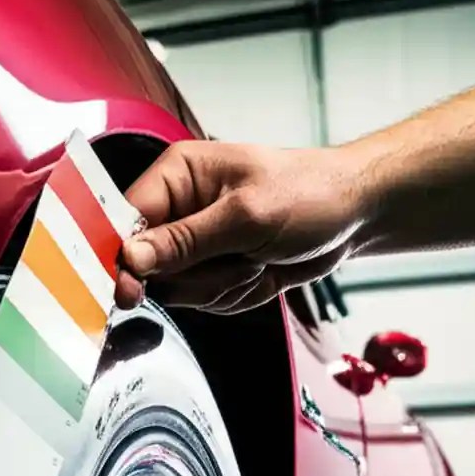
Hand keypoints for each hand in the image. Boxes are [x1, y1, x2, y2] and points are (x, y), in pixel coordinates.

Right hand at [114, 141, 370, 313]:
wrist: (352, 215)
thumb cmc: (309, 193)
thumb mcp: (246, 216)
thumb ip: (185, 240)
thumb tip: (132, 257)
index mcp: (177, 175)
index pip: (122, 221)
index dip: (123, 258)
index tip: (130, 288)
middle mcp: (177, 208)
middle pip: (148, 267)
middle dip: (196, 275)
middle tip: (238, 257)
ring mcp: (193, 243)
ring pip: (177, 290)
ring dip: (221, 285)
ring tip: (255, 258)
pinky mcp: (211, 269)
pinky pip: (203, 301)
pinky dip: (235, 295)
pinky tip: (259, 269)